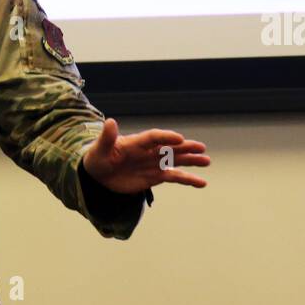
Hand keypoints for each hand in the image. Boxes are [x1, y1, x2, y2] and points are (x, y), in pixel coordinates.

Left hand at [81, 118, 208, 194]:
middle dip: (185, 147)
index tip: (179, 139)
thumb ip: (107, 138)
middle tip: (201, 148)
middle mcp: (149, 151)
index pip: (154, 137)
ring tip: (206, 161)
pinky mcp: (155, 176)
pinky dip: (188, 179)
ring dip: (191, 160)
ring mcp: (154, 163)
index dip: (166, 137)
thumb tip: (110, 121)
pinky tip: (201, 182)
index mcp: (136, 142)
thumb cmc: (98, 158)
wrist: (99, 176)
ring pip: (176, 160)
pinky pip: (174, 177)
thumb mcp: (100, 149)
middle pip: (170, 147)